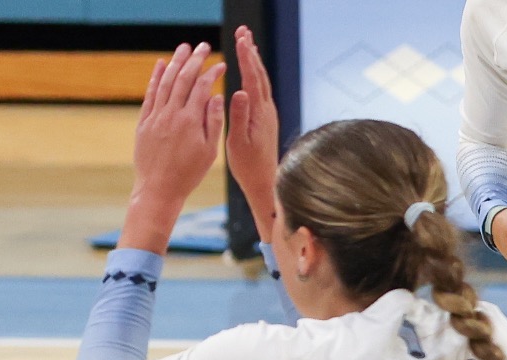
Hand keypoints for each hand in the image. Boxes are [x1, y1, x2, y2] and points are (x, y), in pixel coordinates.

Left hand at [124, 42, 226, 252]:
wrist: (158, 190)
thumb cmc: (188, 173)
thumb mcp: (209, 151)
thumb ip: (213, 121)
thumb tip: (217, 96)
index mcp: (190, 121)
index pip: (203, 87)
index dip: (213, 73)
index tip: (221, 65)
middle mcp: (171, 115)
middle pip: (183, 79)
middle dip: (195, 60)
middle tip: (203, 46)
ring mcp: (155, 117)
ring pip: (165, 83)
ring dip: (176, 63)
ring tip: (184, 48)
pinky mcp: (144, 123)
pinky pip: (150, 95)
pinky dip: (155, 78)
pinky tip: (161, 65)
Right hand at [226, 26, 280, 244]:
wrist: (266, 181)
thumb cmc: (248, 166)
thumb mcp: (238, 142)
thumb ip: (239, 115)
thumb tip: (239, 91)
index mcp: (258, 112)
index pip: (251, 78)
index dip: (246, 57)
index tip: (240, 39)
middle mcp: (266, 108)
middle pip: (259, 73)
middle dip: (250, 51)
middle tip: (242, 31)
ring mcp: (268, 112)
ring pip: (261, 79)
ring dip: (253, 60)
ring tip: (246, 44)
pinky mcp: (266, 117)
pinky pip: (260, 89)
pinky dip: (255, 74)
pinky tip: (250, 71)